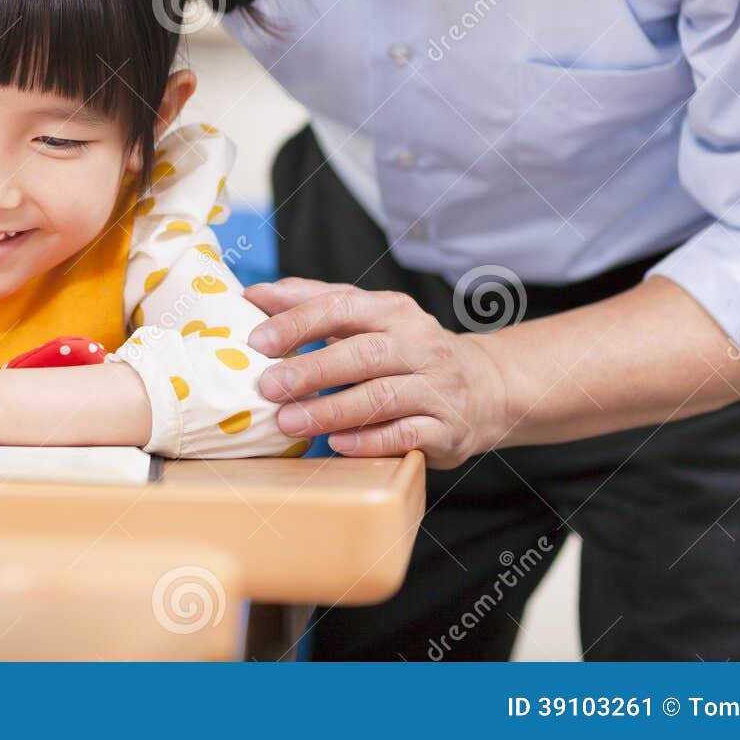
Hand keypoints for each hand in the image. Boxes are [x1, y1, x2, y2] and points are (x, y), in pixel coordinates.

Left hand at [243, 278, 514, 467]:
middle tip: (268, 386)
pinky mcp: (446, 429)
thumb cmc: (407, 350)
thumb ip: (313, 302)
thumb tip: (254, 295)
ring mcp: (436, 387)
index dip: (299, 322)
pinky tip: (336, 445)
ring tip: (289, 422)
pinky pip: (406, 435)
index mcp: (393, 310)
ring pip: (382, 396)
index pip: (343, 306)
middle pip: (362, 353)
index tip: (258, 341)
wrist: (485, 387)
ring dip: (331, 410)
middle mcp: (418, 344)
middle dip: (312, 370)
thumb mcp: (368, 317)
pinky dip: (369, 440)